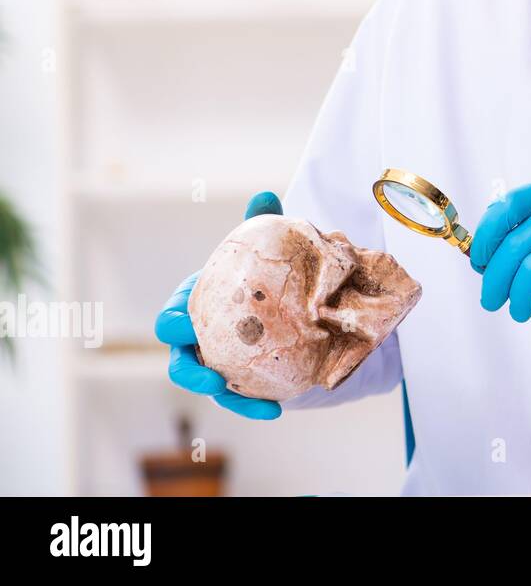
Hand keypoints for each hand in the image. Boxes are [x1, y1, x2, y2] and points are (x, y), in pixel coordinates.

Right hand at [154, 191, 284, 418]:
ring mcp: (215, 362)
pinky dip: (254, 405)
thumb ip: (258, 222)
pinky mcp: (237, 381)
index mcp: (193, 305)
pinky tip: (276, 410)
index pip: (172, 317)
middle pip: (179, 359)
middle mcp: (197, 339)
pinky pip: (240, 397)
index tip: (185, 327)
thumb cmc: (257, 272)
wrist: (284, 299)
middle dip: (189, 369)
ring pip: (208, 384)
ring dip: (222, 396)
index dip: (174, 323)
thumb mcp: (260, 249)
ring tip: (246, 401)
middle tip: (211, 375)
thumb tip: (264, 196)